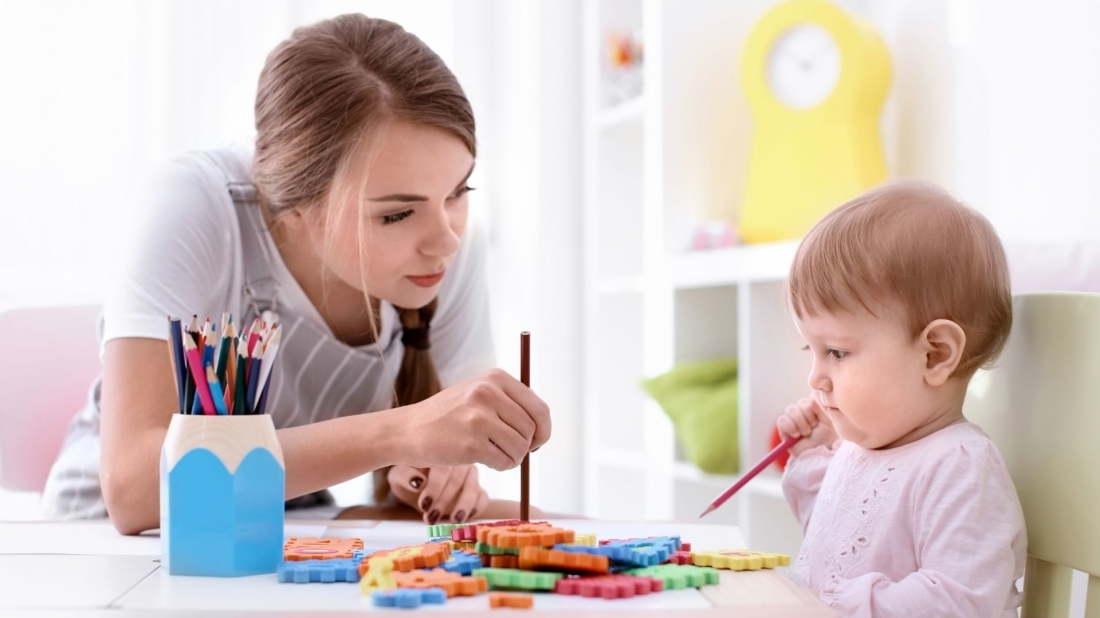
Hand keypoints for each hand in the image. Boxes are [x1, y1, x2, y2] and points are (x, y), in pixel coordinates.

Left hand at [388, 464, 489, 524]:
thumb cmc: (408, 476)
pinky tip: (465, 518)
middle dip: (444, 501)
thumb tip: (418, 482)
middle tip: (431, 518)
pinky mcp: (477, 489)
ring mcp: (470, 474)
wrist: (414, 485)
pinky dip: (476, 508)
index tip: (424, 504)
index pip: (443, 468)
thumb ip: (405, 476)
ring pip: (473, 488)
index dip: (435, 487)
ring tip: (452, 520)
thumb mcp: (399, 476)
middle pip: (458, 479)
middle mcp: (459, 460)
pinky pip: (483, 497)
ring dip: (462, 506)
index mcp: (440, 451)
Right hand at [402, 368, 550, 470]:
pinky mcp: (471, 443)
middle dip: (525, 447)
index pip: (539, 409)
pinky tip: (483, 459)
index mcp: (496, 378)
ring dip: (512, 458)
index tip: (536, 441)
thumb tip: (543, 429)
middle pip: (531, 430)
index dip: (543, 430)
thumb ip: (511, 404)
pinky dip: (500, 466)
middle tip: (508, 450)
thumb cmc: (449, 416)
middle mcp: (488, 392)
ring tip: (493, 453)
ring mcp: (479, 417)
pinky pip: (504, 462)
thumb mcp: (479, 394)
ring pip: (520, 448)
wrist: (409, 429)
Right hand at [776, 397, 839, 456]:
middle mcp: (803, 410)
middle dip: (809, 417)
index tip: (820, 418)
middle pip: (801, 404)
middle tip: (814, 427)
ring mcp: (793, 418)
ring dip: (801, 423)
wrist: (818, 453)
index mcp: (815, 407)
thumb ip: (822, 405)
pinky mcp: (784, 427)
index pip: (810, 397)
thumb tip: (813, 394)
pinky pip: (782, 420)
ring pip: (791, 410)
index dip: (814, 406)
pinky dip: (790, 427)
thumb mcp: (829, 419)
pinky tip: (796, 435)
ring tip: (806, 433)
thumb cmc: (827, 438)